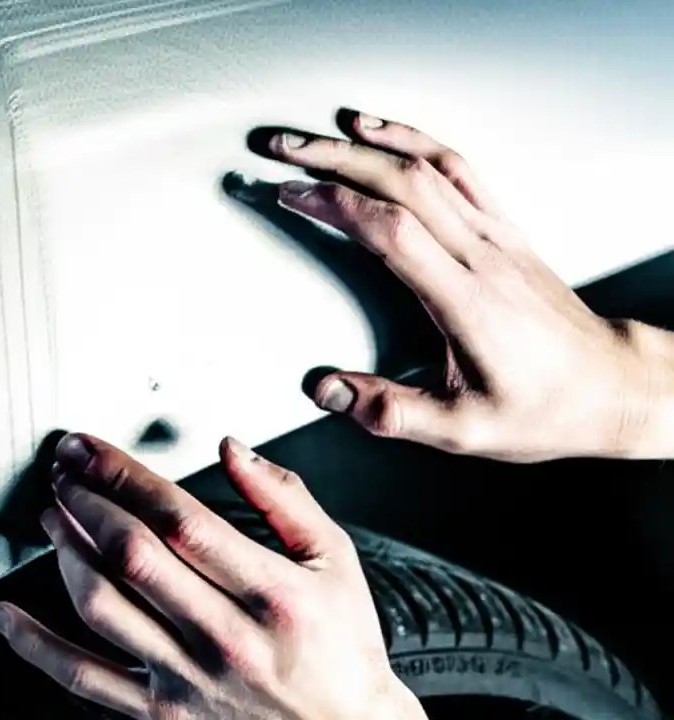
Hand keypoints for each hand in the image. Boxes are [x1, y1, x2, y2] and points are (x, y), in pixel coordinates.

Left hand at [0, 432, 425, 719]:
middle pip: (132, 554)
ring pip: (102, 606)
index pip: (179, 518)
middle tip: (64, 471)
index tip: (90, 448)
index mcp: (269, 592)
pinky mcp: (162, 714)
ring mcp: (188, 680)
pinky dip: (36, 646)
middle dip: (85, 500)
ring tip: (53, 516)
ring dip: (64, 552)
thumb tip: (231, 450)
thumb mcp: (335, 559)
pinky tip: (7, 617)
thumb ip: (285, 497)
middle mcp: (225, 638)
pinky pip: (84, 679)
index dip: (123, 474)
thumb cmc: (341, 644)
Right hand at [265, 111, 673, 461]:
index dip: (336, 205)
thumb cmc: (543, 408)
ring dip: (368, 145)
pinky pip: (458, 169)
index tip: (291, 195)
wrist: (611, 387)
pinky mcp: (503, 230)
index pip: (393, 231)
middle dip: (334, 160)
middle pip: (403, 183)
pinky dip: (415, 142)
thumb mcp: (464, 431)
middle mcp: (482, 256)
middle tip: (282, 153)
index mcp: (466, 300)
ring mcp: (496, 236)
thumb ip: (391, 411)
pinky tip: (385, 134)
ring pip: (429, 166)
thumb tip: (327, 391)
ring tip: (319, 136)